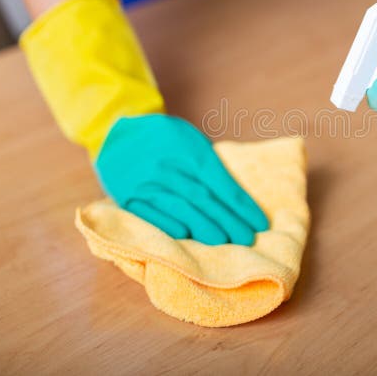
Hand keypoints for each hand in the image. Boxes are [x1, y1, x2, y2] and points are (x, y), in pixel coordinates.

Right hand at [94, 114, 268, 244]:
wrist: (116, 134)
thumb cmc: (164, 139)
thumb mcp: (189, 140)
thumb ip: (208, 163)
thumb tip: (232, 197)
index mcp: (190, 152)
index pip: (221, 183)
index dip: (241, 205)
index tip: (259, 222)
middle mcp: (170, 168)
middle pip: (204, 199)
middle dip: (228, 221)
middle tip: (247, 239)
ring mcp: (148, 183)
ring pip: (180, 208)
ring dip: (204, 228)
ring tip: (223, 242)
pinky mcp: (129, 197)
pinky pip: (151, 214)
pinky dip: (169, 226)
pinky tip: (185, 237)